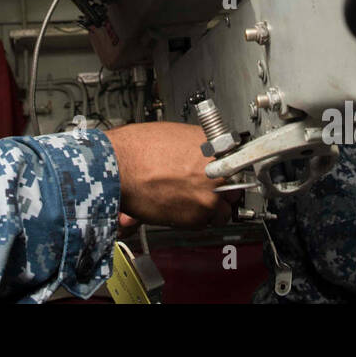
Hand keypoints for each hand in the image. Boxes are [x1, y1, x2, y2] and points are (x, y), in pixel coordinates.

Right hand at [104, 122, 231, 227]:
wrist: (118, 166)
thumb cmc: (136, 148)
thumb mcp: (174, 134)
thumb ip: (196, 146)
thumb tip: (202, 154)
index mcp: (213, 145)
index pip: (237, 160)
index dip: (228, 168)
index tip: (225, 173)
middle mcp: (216, 170)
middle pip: (235, 186)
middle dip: (223, 189)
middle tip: (207, 188)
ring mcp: (208, 195)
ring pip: (224, 210)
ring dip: (213, 208)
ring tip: (194, 202)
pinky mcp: (195, 217)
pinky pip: (205, 223)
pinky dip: (196, 219)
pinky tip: (182, 208)